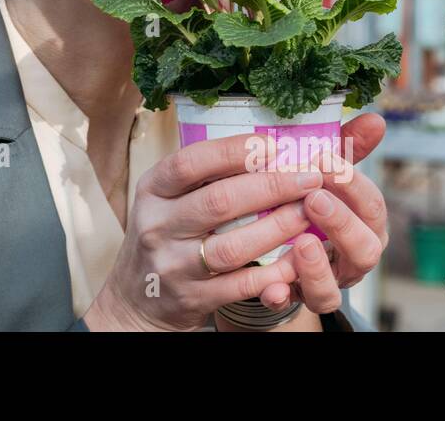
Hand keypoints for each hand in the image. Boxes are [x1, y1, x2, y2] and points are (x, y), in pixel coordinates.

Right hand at [84, 133, 321, 330]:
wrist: (136, 299)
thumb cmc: (164, 236)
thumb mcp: (166, 199)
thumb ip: (203, 177)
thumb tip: (263, 148)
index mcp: (151, 190)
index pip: (190, 163)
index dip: (234, 151)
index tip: (273, 145)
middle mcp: (157, 225)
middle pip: (219, 201)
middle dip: (272, 186)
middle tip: (309, 177)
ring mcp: (173, 265)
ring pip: (233, 245)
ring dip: (278, 227)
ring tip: (309, 212)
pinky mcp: (193, 298)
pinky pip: (242, 284)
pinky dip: (274, 271)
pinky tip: (298, 257)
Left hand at [256, 114, 389, 315]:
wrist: (276, 248)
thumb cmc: (308, 200)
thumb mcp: (325, 175)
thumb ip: (347, 148)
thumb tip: (376, 119)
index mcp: (364, 225)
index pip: (372, 206)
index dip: (353, 185)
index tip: (326, 159)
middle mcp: (351, 259)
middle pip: (364, 249)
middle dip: (341, 222)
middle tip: (314, 198)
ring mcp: (324, 283)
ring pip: (332, 289)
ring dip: (317, 266)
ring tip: (301, 242)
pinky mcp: (294, 299)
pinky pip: (291, 305)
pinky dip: (281, 296)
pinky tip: (270, 286)